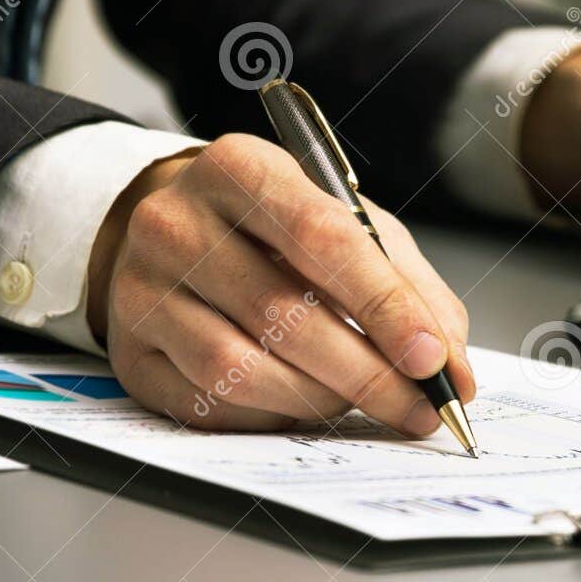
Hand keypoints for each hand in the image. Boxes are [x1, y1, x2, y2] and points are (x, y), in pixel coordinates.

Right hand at [86, 134, 473, 435]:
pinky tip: (306, 402)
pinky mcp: (130, 352)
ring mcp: (142, 289)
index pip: (324, 239)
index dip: (387, 307)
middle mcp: (177, 222)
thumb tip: (451, 363)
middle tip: (420, 405)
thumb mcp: (351, 227)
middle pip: (283, 314)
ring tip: (366, 401)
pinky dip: (275, 414)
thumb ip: (409, 286)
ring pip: (241, 368)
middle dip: (369, 372)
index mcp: (241, 168)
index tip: (434, 359)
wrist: (172, 230)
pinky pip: (210, 402)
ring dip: (322, 398)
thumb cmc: (276, 228)